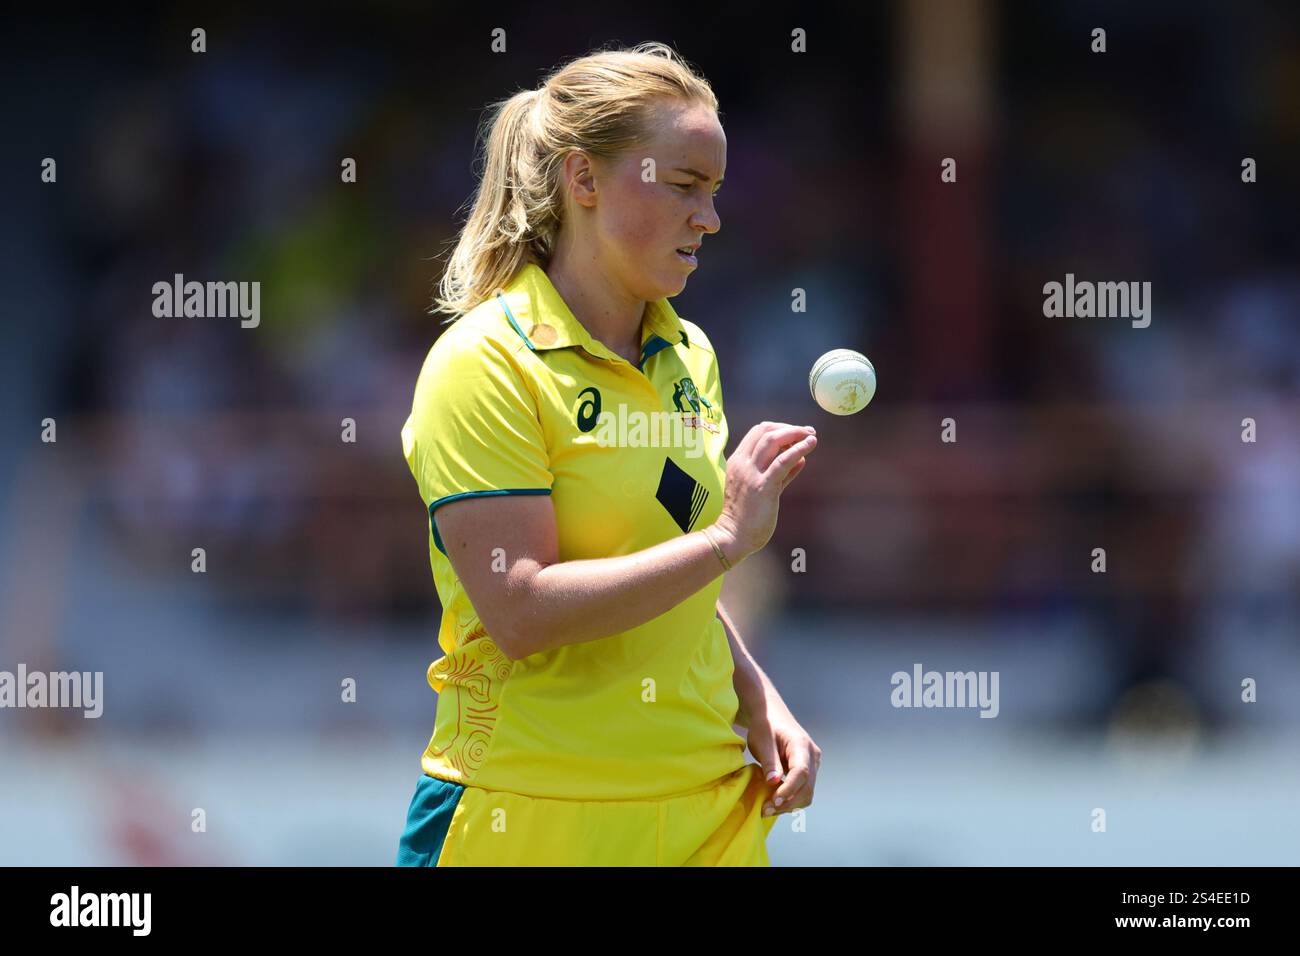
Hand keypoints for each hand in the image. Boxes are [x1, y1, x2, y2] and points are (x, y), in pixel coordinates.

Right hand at [710, 422, 816, 564]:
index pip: (758, 432)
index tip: (797, 432)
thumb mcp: (762, 489)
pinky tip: (810, 444)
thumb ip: (781, 474)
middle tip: (808, 431)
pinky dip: (798, 449)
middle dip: (789, 428)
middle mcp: (742, 463)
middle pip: (765, 430)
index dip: (780, 428)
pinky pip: (782, 461)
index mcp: (738, 461)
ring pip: (772, 440)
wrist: (733, 537)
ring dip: (795, 433)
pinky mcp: (763, 487)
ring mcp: (751, 474)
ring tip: (811, 435)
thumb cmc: (746, 517)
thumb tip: (801, 459)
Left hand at [745, 700, 821, 818]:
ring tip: (768, 809)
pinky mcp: (808, 771)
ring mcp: (813, 764)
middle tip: (765, 810)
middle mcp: (812, 756)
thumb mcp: (762, 740)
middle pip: (807, 786)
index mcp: (802, 745)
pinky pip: (803, 790)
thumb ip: (769, 761)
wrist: (772, 716)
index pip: (802, 772)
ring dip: (789, 805)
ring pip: (807, 792)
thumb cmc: (765, 726)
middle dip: (788, 802)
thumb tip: (774, 782)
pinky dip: (790, 800)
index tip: (774, 801)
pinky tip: (774, 803)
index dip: (789, 789)